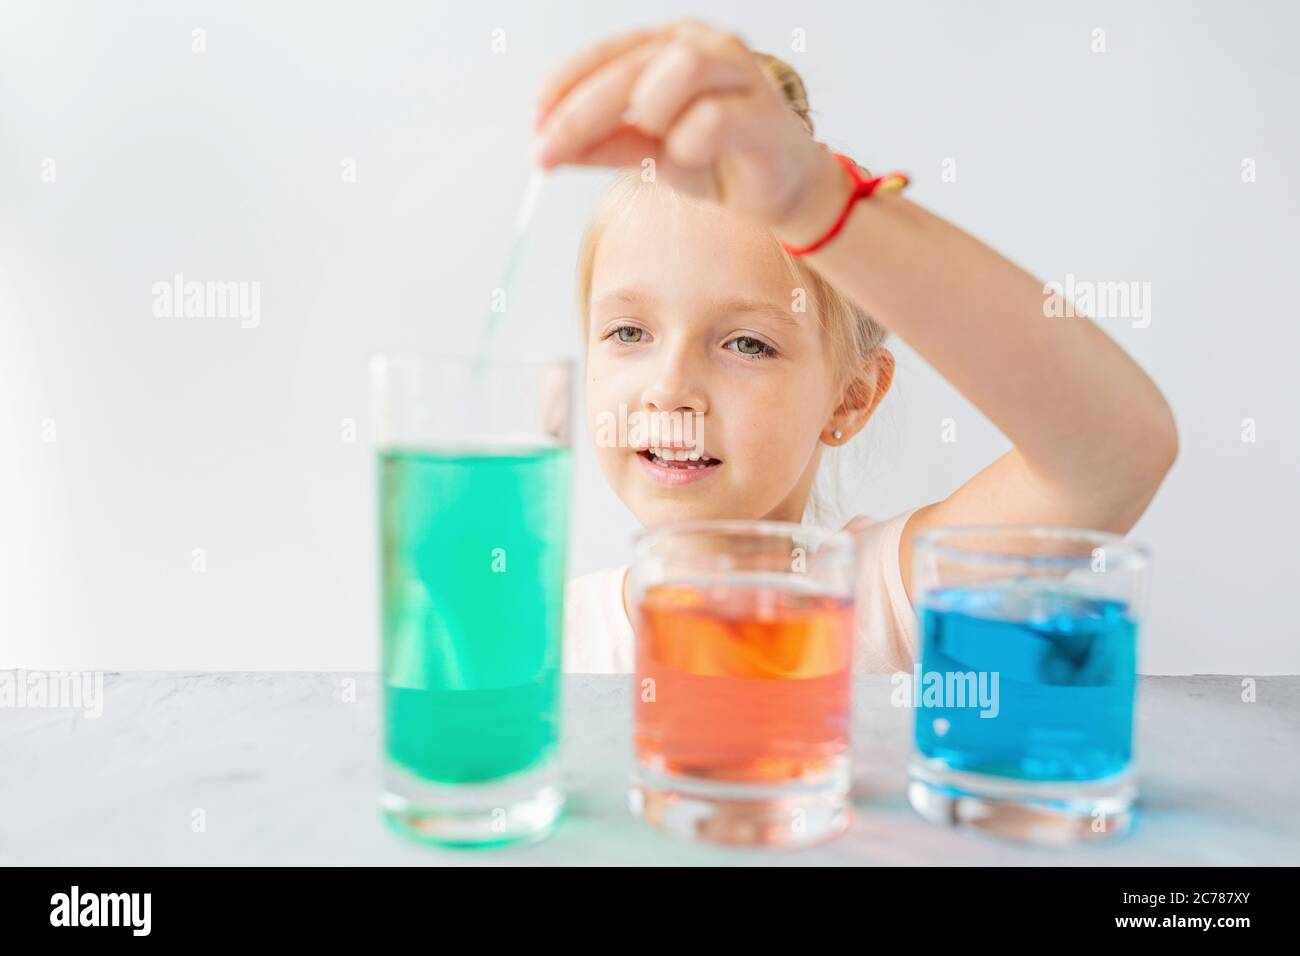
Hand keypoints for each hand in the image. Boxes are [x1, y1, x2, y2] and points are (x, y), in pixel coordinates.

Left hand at [532, 20, 848, 240]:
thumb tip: (550, 147)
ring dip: (647, 111)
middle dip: (581, 112)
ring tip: (651, 142)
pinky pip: (715, 119)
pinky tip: (685, 157)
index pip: (607, 54)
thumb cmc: (718, 160)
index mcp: (670, 46)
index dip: (565, 86)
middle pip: (632, 66)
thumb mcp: (648, 152)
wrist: (783, 189)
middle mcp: (705, 46)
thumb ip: (605, 144)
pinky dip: (688, 142)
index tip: (534, 124)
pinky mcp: (764, 114)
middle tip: (545, 152)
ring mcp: (740, 74)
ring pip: (681, 70)